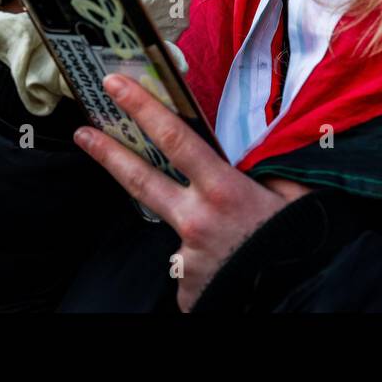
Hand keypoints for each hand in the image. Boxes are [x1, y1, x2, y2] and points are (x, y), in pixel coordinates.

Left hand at [73, 73, 312, 311]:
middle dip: (108, 152)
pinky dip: (205, 260)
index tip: (115, 85)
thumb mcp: (294, 194)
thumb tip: (259, 148)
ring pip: (178, 226)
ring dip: (192, 225)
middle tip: (84, 133)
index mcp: (223, 190)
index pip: (174, 140)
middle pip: (141, 179)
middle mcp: (197, 220)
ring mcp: (187, 255)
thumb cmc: (298, 242)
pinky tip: (229, 263)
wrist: (295, 296)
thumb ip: (270, 168)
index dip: (142, 109)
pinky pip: (190, 264)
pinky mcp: (186, 285)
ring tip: (226, 239)